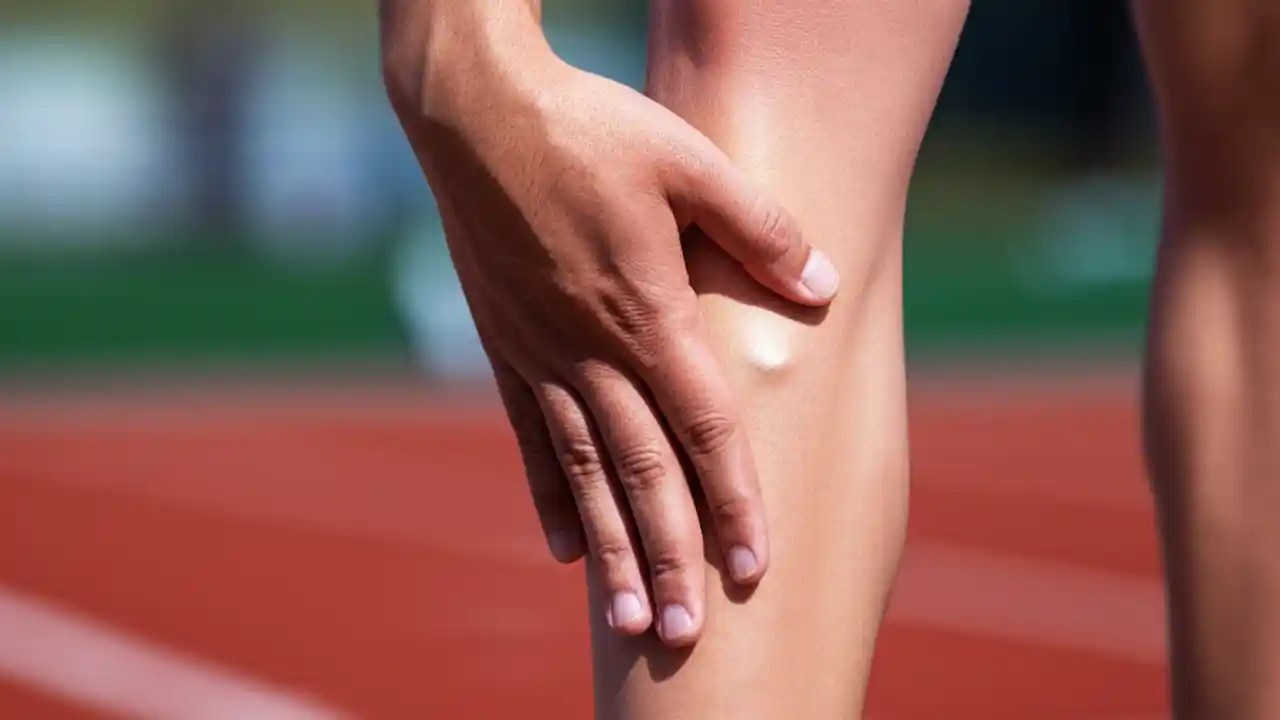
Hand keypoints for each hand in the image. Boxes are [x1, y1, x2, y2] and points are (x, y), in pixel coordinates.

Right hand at [384, 16, 838, 646]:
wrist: (475, 111)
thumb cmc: (588, 127)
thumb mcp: (688, 160)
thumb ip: (759, 228)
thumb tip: (822, 284)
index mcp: (646, 312)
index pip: (702, 427)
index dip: (732, 500)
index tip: (752, 566)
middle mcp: (590, 351)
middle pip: (640, 472)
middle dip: (668, 555)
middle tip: (686, 634)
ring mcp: (541, 355)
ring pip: (582, 473)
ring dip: (610, 548)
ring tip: (627, 619)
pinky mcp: (505, 347)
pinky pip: (530, 437)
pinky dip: (549, 496)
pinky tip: (564, 548)